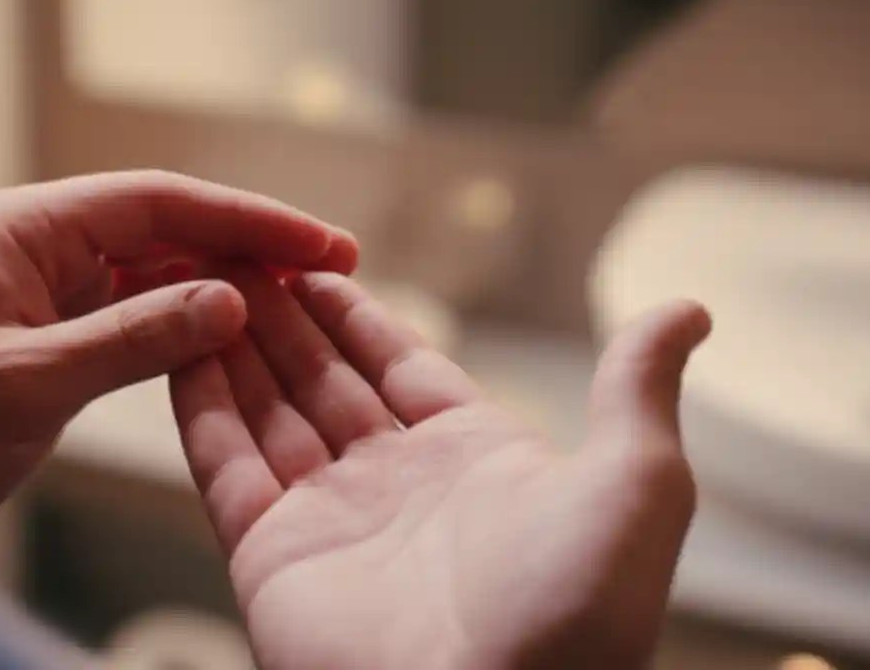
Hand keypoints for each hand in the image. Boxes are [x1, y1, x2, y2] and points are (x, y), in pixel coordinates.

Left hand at [0, 171, 356, 543]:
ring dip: (223, 288)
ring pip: (156, 276)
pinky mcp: (51, 343)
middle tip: (331, 272)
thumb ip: (131, 337)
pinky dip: (185, 330)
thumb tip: (230, 298)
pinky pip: (134, 321)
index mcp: (26, 231)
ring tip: (299, 306)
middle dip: (247, 249)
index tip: (320, 241)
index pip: (160, 204)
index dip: (249, 219)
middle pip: (166, 231)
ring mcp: (47, 296)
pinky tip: (232, 343)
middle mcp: (40, 251)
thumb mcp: (26, 382)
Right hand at [170, 268, 709, 668]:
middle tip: (242, 254)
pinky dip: (201, 405)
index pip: (399, 363)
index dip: (355, 314)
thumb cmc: (576, 614)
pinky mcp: (269, 555)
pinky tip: (182, 345)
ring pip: (268, 411)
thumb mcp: (634, 483)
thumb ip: (635, 387)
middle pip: (324, 379)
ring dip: (237, 346)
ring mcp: (327, 520)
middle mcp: (393, 486)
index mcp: (471, 461)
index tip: (312, 261)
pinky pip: (225, 463)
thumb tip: (686, 310)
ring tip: (206, 281)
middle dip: (284, 317)